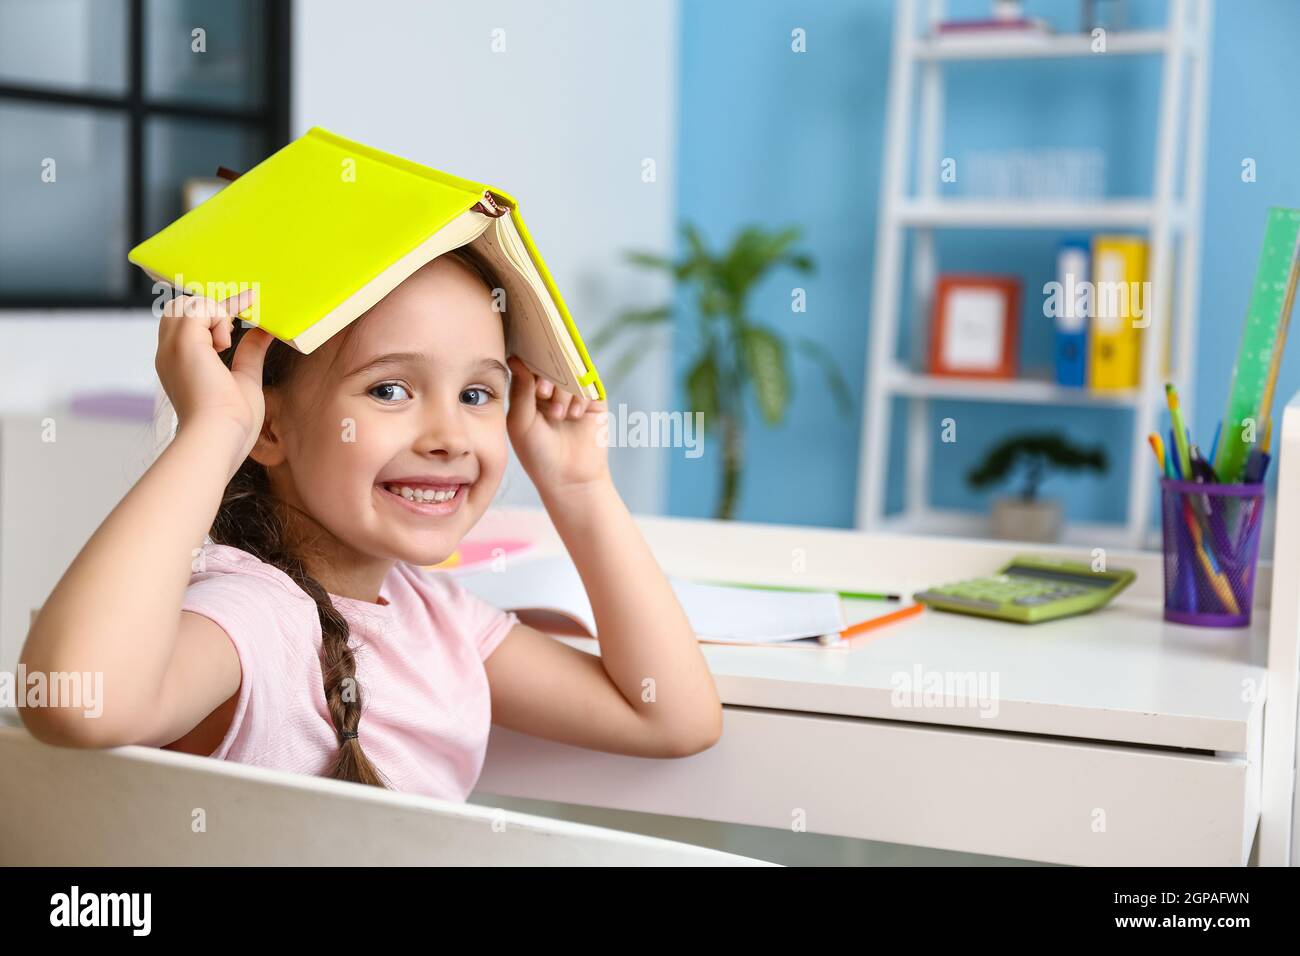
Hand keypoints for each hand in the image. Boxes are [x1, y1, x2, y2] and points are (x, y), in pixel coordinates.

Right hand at [154, 289, 273, 463]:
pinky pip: (198, 308)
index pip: (187, 324)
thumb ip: (251, 352)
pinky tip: (225, 345)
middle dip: (211, 309)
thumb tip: (265, 330)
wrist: (219, 437)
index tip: (247, 304)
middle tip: (237, 323)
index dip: (215, 314)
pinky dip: (218, 317)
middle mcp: (169, 353)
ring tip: (228, 343)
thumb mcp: (245, 378)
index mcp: (179, 365)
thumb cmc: (232, 423)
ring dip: (216, 314)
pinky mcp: (183, 343)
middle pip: (180, 308)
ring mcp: (172, 347)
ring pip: (187, 304)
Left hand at [506, 356, 610, 496]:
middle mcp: (552, 390)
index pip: (529, 363)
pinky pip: (589, 383)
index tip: (525, 368)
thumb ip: (521, 389)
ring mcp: (574, 394)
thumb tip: (515, 358)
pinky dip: (580, 395)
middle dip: (547, 375)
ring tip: (559, 416)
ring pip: (570, 372)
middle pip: (550, 362)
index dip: (529, 361)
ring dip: (563, 391)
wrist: (569, 478)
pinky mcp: (594, 400)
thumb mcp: (520, 421)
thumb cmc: (538, 454)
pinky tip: (574, 415)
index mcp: (529, 392)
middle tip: (543, 394)